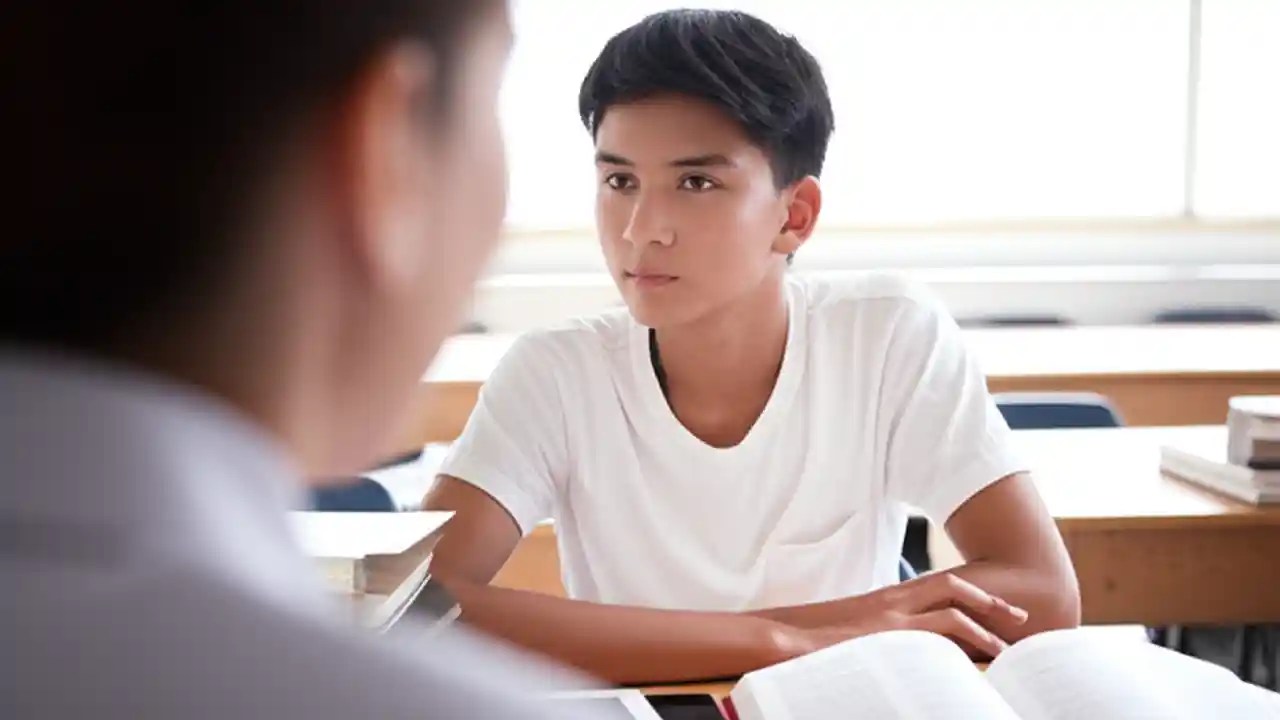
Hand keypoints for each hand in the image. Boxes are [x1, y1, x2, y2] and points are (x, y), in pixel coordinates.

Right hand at [782, 573, 1028, 659]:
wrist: (780, 637)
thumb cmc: (808, 639)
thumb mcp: (849, 634)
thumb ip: (875, 638)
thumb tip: (891, 655)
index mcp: (885, 599)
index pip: (935, 587)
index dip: (969, 595)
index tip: (992, 608)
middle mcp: (893, 600)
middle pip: (952, 586)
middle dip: (989, 600)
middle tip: (1019, 617)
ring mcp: (891, 616)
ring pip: (953, 609)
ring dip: (985, 625)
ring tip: (1008, 647)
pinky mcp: (889, 634)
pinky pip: (939, 630)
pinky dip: (966, 638)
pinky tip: (980, 659)